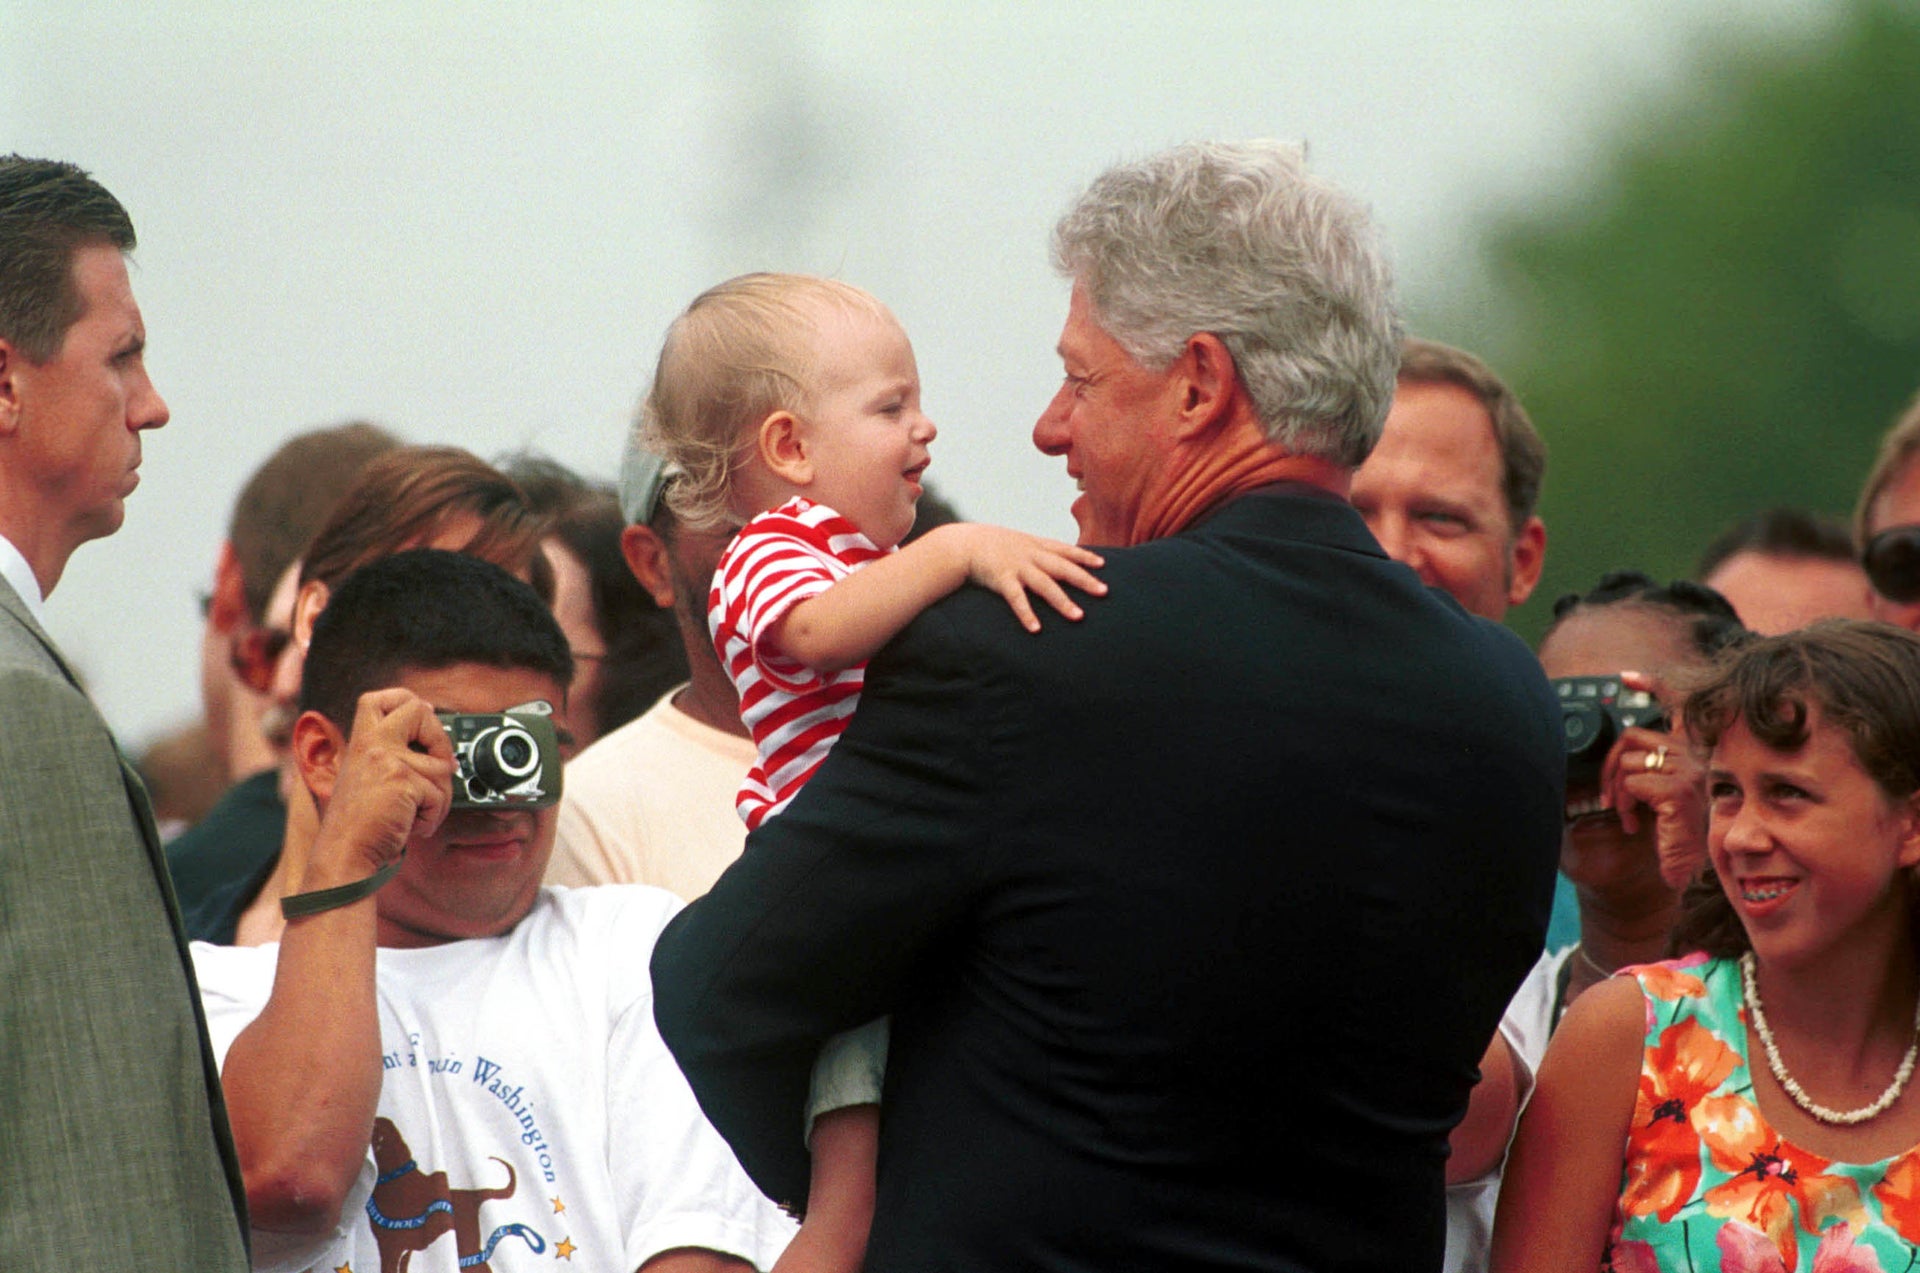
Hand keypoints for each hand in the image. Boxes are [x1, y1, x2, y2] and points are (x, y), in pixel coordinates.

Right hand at [313, 688, 455, 877]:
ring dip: (437, 797)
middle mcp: (371, 743)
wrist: (344, 854)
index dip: (409, 704)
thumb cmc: (359, 824)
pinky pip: (440, 795)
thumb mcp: (370, 778)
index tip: (421, 725)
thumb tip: (437, 740)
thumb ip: (393, 755)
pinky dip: (432, 817)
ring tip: (412, 813)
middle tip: (435, 769)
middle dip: (440, 740)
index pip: (381, 698)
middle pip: (420, 709)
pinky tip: (410, 824)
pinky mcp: (403, 781)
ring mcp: (386, 759)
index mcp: (361, 741)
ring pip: (443, 765)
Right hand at [935, 524, 1106, 632]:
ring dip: (1062, 601)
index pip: (1065, 550)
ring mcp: (1017, 567)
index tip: (1102, 565)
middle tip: (1104, 592)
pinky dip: (1026, 613)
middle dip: (1084, 579)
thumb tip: (1056, 561)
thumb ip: (1037, 551)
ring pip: (1044, 585)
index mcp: (1035, 545)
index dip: (1084, 556)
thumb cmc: (992, 545)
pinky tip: (1036, 628)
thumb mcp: (1018, 542)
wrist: (963, 543)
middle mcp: (1030, 555)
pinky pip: (1016, 599)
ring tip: (1078, 616)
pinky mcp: (1001, 579)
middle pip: (1062, 568)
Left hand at [1599, 671, 1706, 889]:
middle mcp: (1695, 755)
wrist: (1692, 866)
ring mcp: (1688, 770)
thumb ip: (1647, 770)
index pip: (1677, 704)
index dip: (1652, 684)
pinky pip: (1632, 783)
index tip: (1627, 677)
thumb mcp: (1660, 794)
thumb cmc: (1678, 831)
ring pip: (1628, 762)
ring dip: (1618, 792)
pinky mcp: (1677, 789)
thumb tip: (1616, 760)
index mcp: (1691, 750)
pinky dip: (1626, 803)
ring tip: (1627, 814)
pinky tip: (1634, 823)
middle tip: (1608, 796)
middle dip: (1609, 766)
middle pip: (1631, 737)